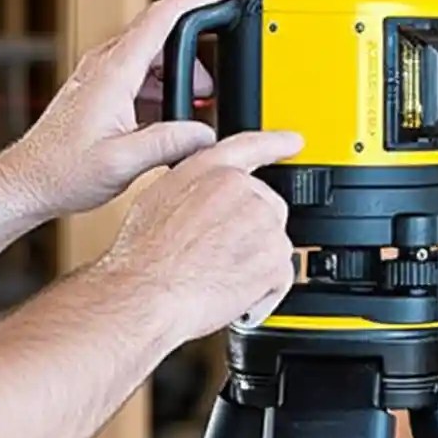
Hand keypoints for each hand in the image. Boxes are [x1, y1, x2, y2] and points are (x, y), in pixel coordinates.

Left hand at [0, 0, 237, 218]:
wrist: (28, 182)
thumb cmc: (62, 172)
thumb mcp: (122, 163)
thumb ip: (168, 144)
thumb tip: (206, 133)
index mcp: (114, 72)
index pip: (162, 17)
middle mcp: (105, 65)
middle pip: (162, 34)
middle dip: (196, 55)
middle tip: (212, 90)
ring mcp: (100, 74)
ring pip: (152, 55)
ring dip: (178, 76)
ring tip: (192, 110)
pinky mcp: (99, 89)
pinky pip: (139, 74)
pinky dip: (161, 88)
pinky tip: (168, 120)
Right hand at [96, 130, 303, 343]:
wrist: (149, 293)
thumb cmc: (144, 257)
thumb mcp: (158, 200)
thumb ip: (193, 189)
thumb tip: (204, 198)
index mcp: (210, 171)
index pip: (251, 146)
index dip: (275, 143)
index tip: (293, 142)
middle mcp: (241, 190)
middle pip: (265, 207)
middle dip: (250, 233)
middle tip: (219, 256)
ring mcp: (263, 223)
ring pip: (272, 244)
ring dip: (254, 263)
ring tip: (218, 277)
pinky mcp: (276, 258)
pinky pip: (279, 277)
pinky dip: (263, 291)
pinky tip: (233, 295)